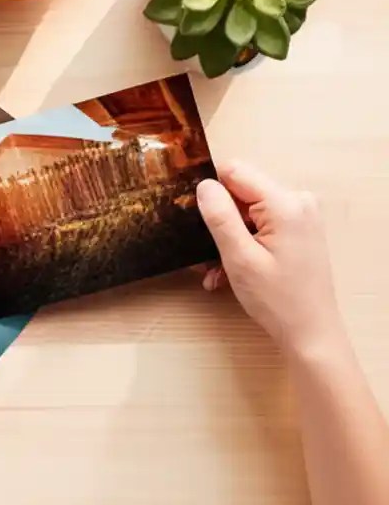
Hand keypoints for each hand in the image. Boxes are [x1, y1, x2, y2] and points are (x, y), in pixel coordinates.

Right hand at [196, 161, 345, 356]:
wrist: (311, 332)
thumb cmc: (277, 299)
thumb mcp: (239, 258)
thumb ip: (220, 217)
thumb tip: (203, 185)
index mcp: (285, 204)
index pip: (236, 172)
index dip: (210, 189)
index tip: (193, 215)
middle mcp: (298, 202)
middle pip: (242, 192)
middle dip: (218, 220)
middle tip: (201, 253)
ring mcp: (301, 216)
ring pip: (248, 212)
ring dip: (227, 238)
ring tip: (214, 270)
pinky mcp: (298, 229)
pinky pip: (261, 225)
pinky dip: (242, 243)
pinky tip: (229, 270)